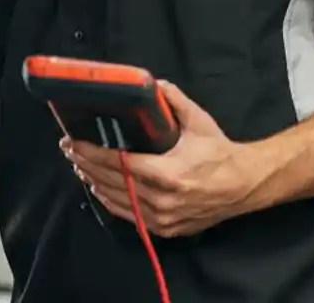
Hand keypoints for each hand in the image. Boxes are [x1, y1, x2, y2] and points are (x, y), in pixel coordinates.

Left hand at [62, 81, 259, 237]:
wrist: (244, 185)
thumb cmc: (219, 152)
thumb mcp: (199, 121)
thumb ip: (173, 100)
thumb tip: (151, 84)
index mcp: (168, 173)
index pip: (118, 164)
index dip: (92, 153)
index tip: (74, 142)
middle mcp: (162, 200)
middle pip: (111, 182)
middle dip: (86, 164)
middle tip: (69, 149)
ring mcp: (162, 218)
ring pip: (116, 201)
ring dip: (93, 182)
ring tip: (79, 165)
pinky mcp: (164, 228)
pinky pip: (128, 215)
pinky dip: (110, 200)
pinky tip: (98, 187)